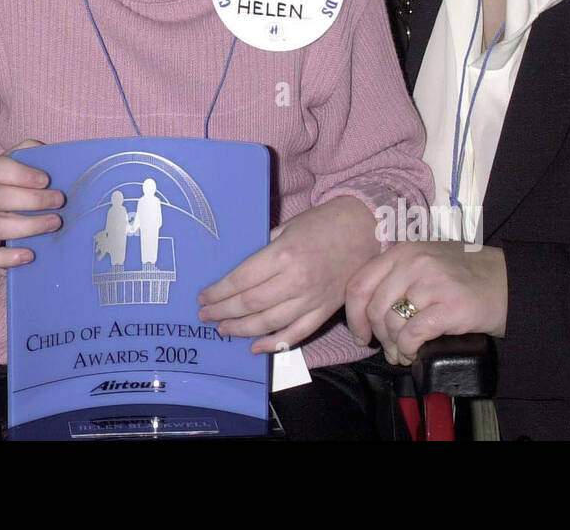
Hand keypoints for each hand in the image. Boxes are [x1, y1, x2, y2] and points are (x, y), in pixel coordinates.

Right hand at [0, 140, 61, 267]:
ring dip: (28, 226)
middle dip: (33, 200)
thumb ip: (31, 154)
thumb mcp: (12, 162)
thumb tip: (54, 156)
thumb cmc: (3, 182)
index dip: (21, 173)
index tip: (46, 179)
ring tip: (54, 223)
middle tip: (59, 201)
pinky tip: (29, 256)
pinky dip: (7, 258)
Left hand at [197, 197, 379, 353]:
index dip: (219, 292)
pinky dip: (274, 343)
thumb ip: (264, 250)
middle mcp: (297, 280)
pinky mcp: (325, 311)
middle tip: (205, 316)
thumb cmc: (324, 223)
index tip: (203, 297)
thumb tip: (238, 270)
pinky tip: (255, 347)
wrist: (366, 228)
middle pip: (251, 303)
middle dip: (223, 311)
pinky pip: (297, 333)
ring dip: (242, 329)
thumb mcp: (287, 228)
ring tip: (223, 329)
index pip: (242, 280)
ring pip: (270, 322)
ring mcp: (312, 299)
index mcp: (284, 255)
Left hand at [344, 242, 507, 364]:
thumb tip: (367, 312)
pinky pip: (413, 335)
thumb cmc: (465, 275)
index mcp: (403, 251)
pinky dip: (408, 350)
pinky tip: (415, 354)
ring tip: (404, 353)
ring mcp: (432, 283)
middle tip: (388, 349)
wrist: (510, 282)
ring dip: (394, 346)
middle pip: (374, 308)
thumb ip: (397, 275)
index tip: (360, 334)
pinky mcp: (449, 307)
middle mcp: (414, 262)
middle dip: (377, 335)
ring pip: (392, 323)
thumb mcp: (426, 260)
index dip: (354, 315)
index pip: (359, 283)